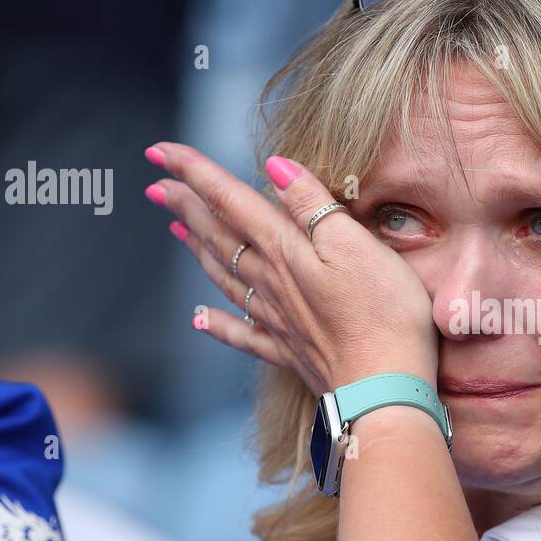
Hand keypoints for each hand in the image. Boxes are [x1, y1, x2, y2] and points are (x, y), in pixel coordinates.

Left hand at [144, 143, 437, 394]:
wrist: (384, 389)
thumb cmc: (383, 315)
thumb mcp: (356, 245)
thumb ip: (313, 204)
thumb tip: (274, 166)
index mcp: (285, 250)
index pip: (230, 200)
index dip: (193, 172)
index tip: (159, 151)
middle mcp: (271, 282)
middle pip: (220, 236)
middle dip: (186, 206)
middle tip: (156, 186)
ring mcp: (277, 320)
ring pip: (225, 277)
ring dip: (198, 250)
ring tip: (176, 231)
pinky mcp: (290, 352)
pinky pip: (241, 334)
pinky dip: (216, 324)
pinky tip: (199, 319)